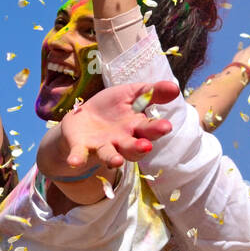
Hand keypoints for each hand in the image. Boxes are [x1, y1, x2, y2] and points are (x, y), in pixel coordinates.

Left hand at [55, 80, 178, 173]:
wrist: (81, 117)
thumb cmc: (110, 108)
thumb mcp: (130, 94)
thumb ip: (151, 92)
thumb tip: (175, 88)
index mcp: (135, 127)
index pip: (149, 129)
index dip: (157, 129)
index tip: (166, 126)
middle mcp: (121, 141)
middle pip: (133, 147)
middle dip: (139, 147)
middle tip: (145, 146)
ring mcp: (102, 146)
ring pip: (110, 155)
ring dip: (114, 158)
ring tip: (117, 160)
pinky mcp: (82, 148)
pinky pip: (80, 155)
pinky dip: (78, 158)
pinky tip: (74, 161)